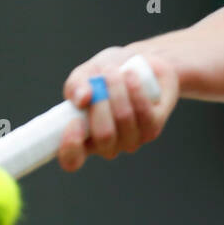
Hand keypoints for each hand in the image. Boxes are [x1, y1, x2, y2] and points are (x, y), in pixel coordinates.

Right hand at [56, 47, 178, 169]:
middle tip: (99, 78)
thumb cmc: (106, 74)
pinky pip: (143, 112)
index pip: (72, 161)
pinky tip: (130, 74)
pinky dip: (135, 90)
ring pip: (124, 119)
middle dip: (100, 103)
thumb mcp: (84, 75)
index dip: (71, 146)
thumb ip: (76, 86)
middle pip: (104, 136)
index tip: (73, 120)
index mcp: (82, 140)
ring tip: (112, 70)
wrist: (140, 63)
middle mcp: (107, 146)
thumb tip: (81, 99)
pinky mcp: (152, 129)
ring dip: (117, 89)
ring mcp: (131, 140)